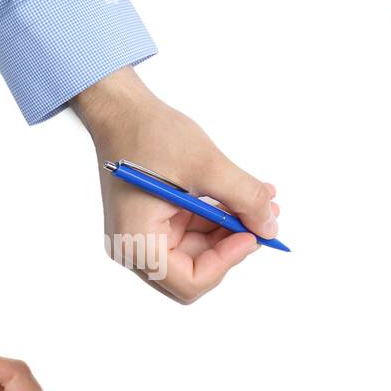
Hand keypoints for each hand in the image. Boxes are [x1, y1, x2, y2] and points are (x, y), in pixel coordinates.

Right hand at [73, 68, 277, 303]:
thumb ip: (244, 198)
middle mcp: (134, 247)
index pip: (188, 281)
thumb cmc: (148, 133)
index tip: (252, 234)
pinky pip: (191, 232)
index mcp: (136, 241)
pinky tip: (239, 197)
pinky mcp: (153, 221)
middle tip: (263, 220)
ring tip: (260, 203)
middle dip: (232, 246)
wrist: (121, 109)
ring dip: (230, 230)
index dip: (226, 261)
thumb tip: (270, 227)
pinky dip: (217, 218)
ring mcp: (142, 235)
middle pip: (194, 270)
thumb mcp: (206, 165)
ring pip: (198, 252)